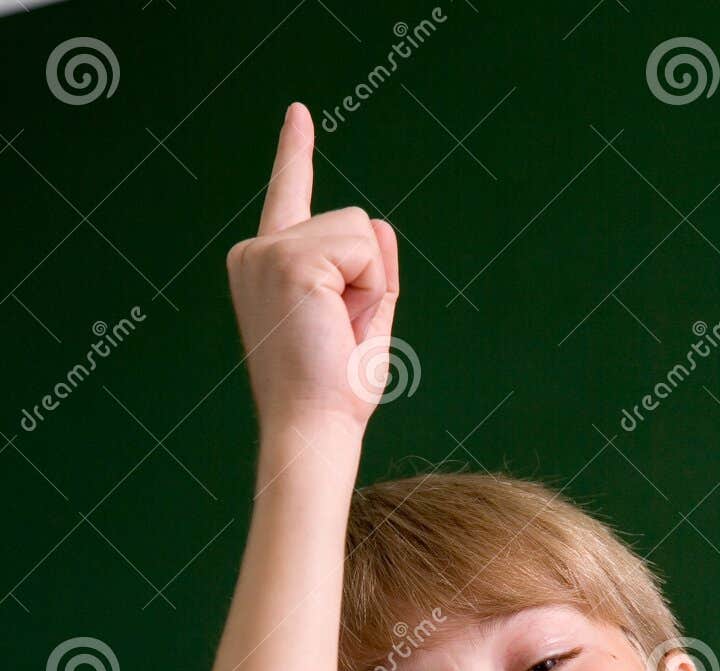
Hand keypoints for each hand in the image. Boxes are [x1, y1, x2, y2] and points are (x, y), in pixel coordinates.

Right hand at [225, 102, 399, 438]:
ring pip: (361, 231)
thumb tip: (381, 227)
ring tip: (334, 331)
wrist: (312, 426)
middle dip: (366, 279)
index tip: (299, 113)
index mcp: (267, 265)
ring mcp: (267, 250)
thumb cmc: (333, 389)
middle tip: (337, 334)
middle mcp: (257, 250)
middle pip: (353, 222)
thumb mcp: (363, 320)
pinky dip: (366, 288)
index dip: (295, 153)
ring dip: (367, 286)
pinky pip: (362, 248)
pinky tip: (333, 321)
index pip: (290, 194)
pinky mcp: (288, 257)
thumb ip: (372, 271)